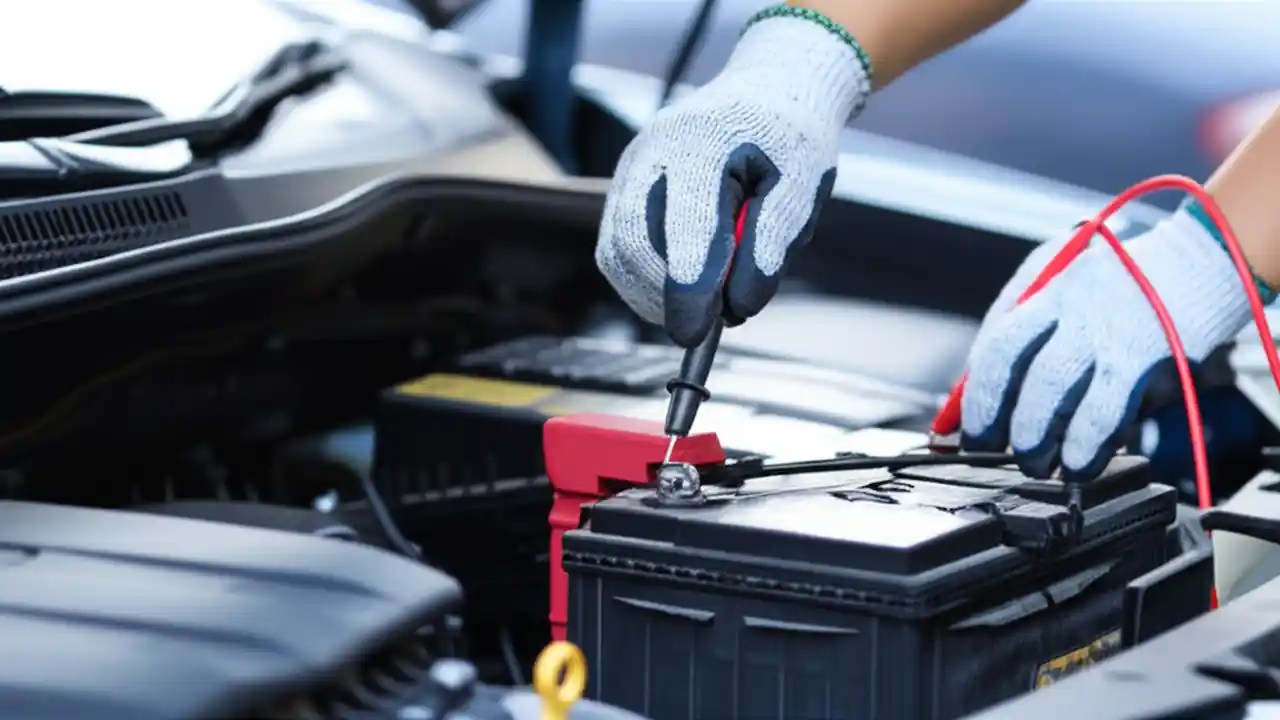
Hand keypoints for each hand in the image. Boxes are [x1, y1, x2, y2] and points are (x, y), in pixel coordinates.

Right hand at [595, 13, 870, 346]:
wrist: (769, 91)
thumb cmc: (789, 138)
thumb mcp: (800, 188)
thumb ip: (769, 246)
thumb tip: (738, 307)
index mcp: (703, 144)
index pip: (685, 229)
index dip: (687, 291)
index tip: (695, 335)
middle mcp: (653, 151)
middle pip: (633, 242)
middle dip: (664, 296)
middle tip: (708, 322)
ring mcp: (632, 166)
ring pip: (617, 250)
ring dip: (650, 293)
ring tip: (698, 304)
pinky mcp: (625, 183)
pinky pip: (617, 244)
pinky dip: (643, 278)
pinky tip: (679, 287)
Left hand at [962, 208, 1251, 479]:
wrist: (1200, 262)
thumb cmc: (1128, 285)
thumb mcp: (1067, 291)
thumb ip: (1029, 338)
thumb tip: (985, 394)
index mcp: (1044, 286)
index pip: (993, 345)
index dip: (974, 394)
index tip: (964, 428)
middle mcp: (1068, 302)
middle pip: (1012, 367)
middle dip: (996, 418)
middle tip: (995, 449)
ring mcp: (1105, 325)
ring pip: (1051, 390)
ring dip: (1037, 436)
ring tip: (1037, 462)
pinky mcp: (1142, 353)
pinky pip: (1103, 409)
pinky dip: (1085, 442)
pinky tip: (1079, 460)